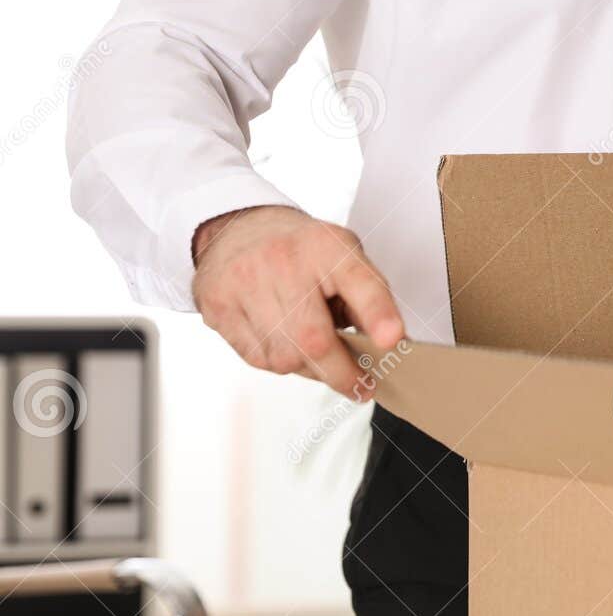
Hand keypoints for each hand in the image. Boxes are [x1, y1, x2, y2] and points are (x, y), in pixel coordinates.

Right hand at [191, 206, 405, 399]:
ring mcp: (244, 284)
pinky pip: (257, 358)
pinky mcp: (218, 306)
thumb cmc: (301, 251)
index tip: (392, 340)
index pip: (359, 282)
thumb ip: (367, 296)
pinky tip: (287, 346)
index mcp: (326, 246)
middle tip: (362, 387)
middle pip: (314, 339)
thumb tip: (386, 345)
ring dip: (310, 369)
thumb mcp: (344, 255)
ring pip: (284, 358)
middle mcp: (283, 262)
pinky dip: (280, 363)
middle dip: (342, 374)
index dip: (378, 314)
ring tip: (321, 358)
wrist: (236, 228)